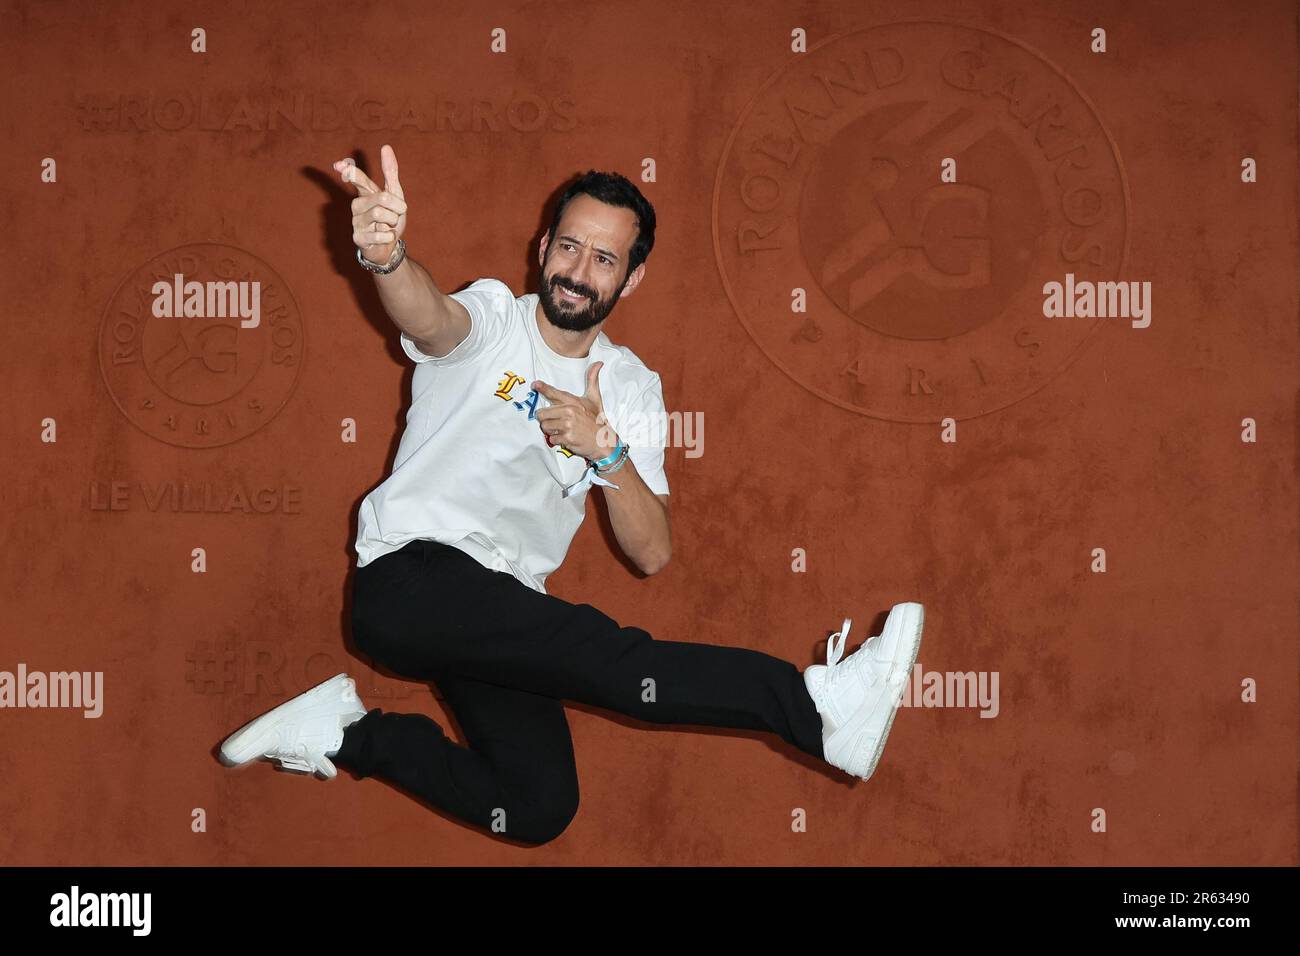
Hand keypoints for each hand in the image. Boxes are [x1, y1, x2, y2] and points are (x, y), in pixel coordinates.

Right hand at [333, 144, 407, 265]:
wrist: (389, 246)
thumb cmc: (391, 218)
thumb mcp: (395, 195)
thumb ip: (390, 172)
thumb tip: (385, 147)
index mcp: (365, 192)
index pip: (357, 179)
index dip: (350, 172)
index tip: (338, 165)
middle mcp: (357, 205)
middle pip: (381, 198)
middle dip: (396, 207)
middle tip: (396, 215)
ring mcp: (356, 221)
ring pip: (380, 215)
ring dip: (392, 222)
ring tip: (388, 226)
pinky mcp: (358, 238)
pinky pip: (379, 233)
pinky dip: (388, 236)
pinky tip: (384, 237)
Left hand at [532, 362, 618, 461]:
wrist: (604, 441)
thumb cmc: (597, 420)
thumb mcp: (595, 399)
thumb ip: (592, 380)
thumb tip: (598, 363)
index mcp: (573, 401)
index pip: (554, 393)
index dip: (543, 388)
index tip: (535, 385)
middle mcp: (569, 411)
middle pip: (542, 414)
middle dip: (545, 419)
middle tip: (555, 421)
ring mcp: (567, 425)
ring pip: (545, 427)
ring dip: (550, 430)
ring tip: (562, 430)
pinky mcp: (567, 438)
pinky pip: (551, 439)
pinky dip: (557, 440)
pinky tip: (566, 438)